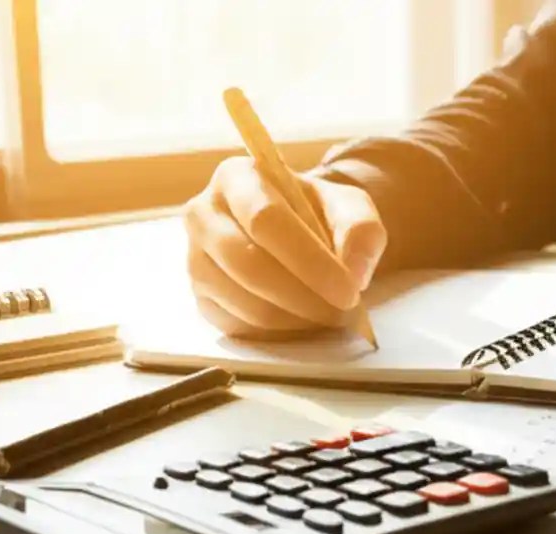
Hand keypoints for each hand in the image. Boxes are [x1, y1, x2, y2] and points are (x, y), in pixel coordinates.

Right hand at [183, 157, 386, 337]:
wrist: (295, 230)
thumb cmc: (317, 213)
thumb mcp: (349, 206)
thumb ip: (360, 229)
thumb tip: (354, 273)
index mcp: (237, 177)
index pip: (265, 220)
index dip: (309, 260)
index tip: (348, 290)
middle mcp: (204, 215)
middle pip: (247, 264)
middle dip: (302, 296)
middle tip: (342, 312)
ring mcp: (195, 259)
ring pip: (242, 301)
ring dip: (294, 319)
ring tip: (329, 316)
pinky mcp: (201, 297)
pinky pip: (236, 326)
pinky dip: (277, 333)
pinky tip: (303, 322)